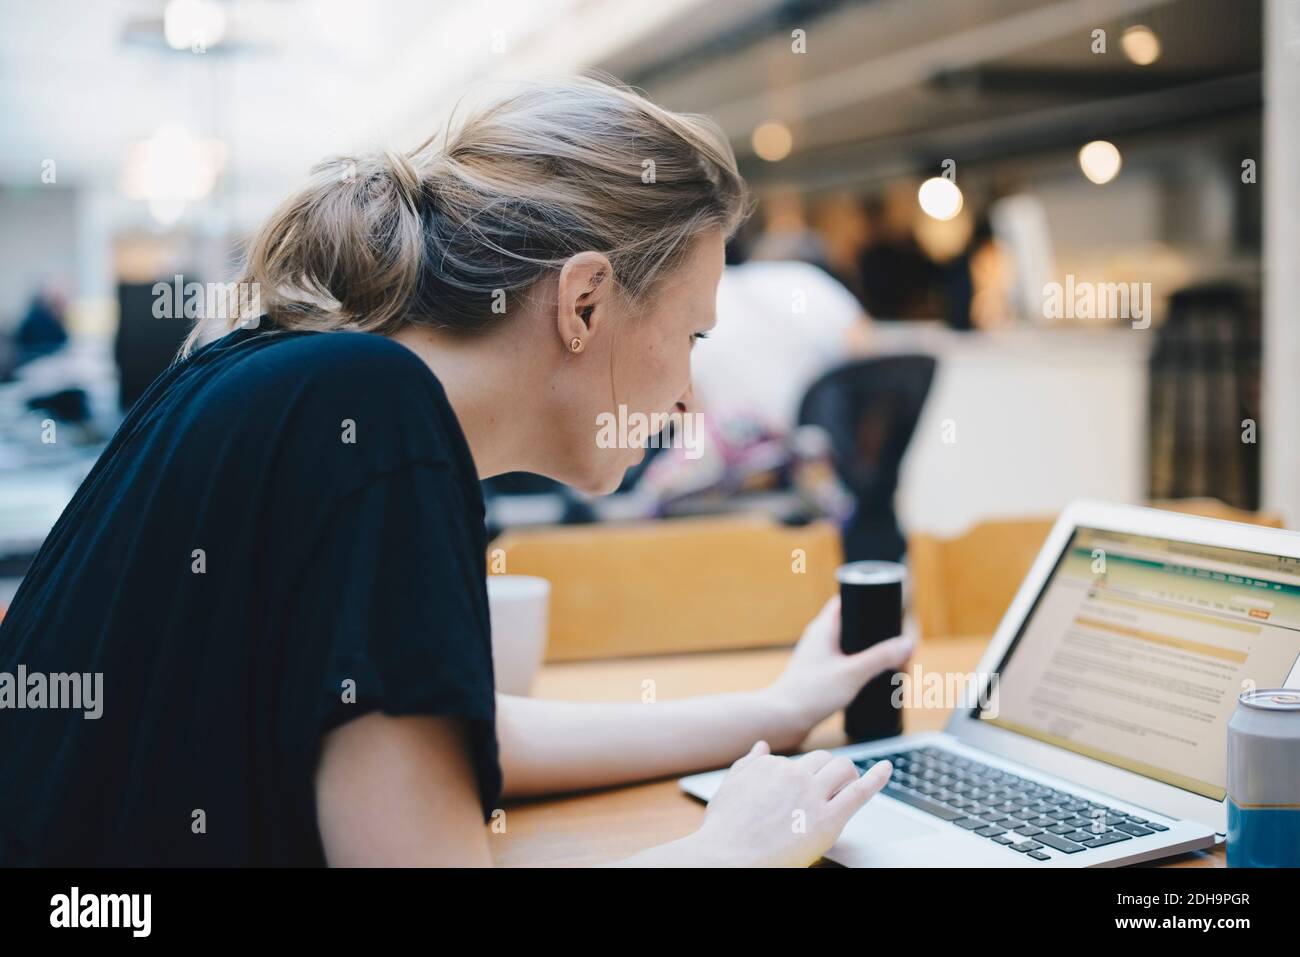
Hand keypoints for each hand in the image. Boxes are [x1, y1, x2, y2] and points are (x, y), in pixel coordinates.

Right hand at [693, 740, 892, 866]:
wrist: (726, 858)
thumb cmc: (724, 831)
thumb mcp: (729, 788)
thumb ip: (747, 764)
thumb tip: (761, 745)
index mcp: (769, 766)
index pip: (796, 761)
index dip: (800, 777)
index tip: (799, 789)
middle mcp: (793, 775)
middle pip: (823, 760)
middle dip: (828, 771)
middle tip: (829, 788)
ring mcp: (812, 795)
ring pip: (842, 769)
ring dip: (847, 775)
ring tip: (846, 788)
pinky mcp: (828, 819)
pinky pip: (860, 791)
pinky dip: (877, 778)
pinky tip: (887, 769)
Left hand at [764, 596, 914, 746]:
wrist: (783, 720)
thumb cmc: (811, 694)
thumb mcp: (852, 673)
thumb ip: (881, 658)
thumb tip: (908, 642)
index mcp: (824, 627)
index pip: (849, 599)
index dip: (871, 600)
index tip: (893, 611)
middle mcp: (820, 637)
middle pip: (855, 624)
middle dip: (878, 634)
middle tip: (899, 649)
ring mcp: (819, 655)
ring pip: (851, 646)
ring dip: (871, 653)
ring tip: (893, 668)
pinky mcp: (819, 673)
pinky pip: (845, 662)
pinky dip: (861, 667)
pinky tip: (872, 681)